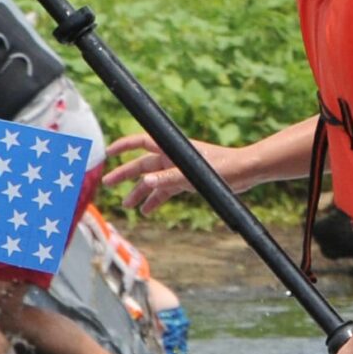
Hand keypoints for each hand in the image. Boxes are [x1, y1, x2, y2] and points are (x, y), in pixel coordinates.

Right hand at [103, 132, 235, 213]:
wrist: (246, 171)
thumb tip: (145, 183)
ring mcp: (179, 170)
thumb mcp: (195, 175)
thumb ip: (170, 179)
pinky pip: (166, 191)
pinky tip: (146, 211)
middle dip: (124, 174)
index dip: (123, 146)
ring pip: (153, 181)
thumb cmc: (225, 166)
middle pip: (142, 165)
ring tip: (126, 205)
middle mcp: (173, 158)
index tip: (107, 152)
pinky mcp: (186, 182)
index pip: (142, 142)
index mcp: (173, 149)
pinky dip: (156, 200)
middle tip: (106, 182)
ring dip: (139, 192)